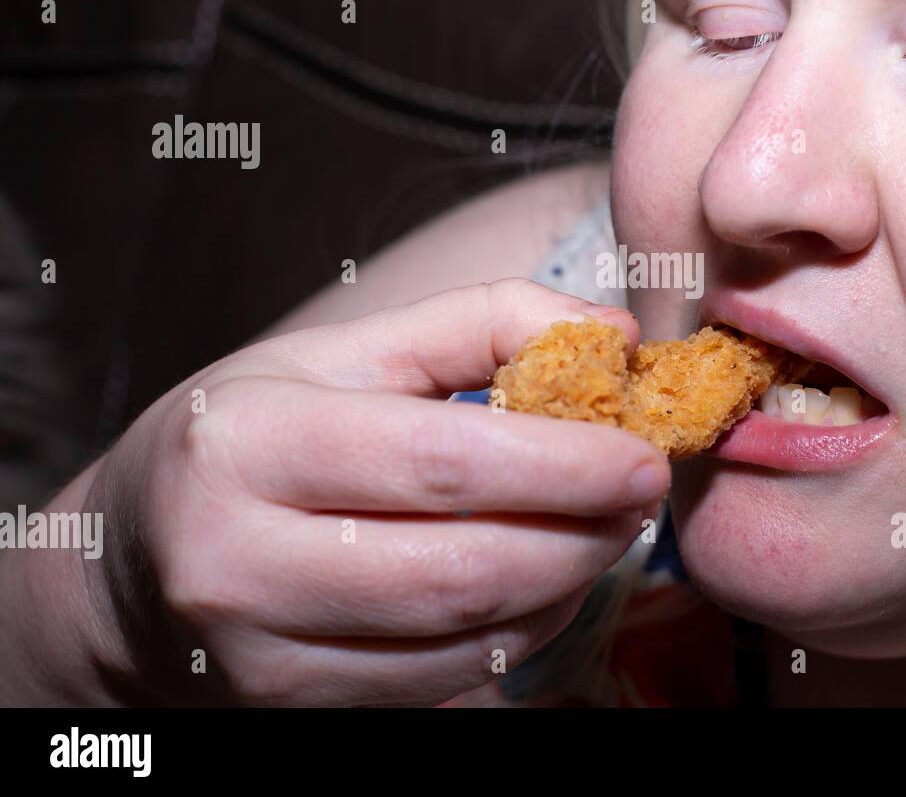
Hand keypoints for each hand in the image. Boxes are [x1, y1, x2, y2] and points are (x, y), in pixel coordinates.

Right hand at [43, 279, 666, 704]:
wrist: (131, 567)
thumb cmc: (247, 435)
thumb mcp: (340, 353)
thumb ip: (478, 324)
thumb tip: (606, 331)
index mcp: (248, 446)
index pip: (441, 464)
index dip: (563, 465)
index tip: (644, 454)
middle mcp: (242, 564)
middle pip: (467, 569)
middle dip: (584, 533)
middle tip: (641, 492)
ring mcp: (267, 657)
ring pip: (469, 639)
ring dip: (566, 583)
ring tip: (600, 526)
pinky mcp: (297, 710)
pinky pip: (450, 682)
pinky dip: (523, 629)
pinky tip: (542, 578)